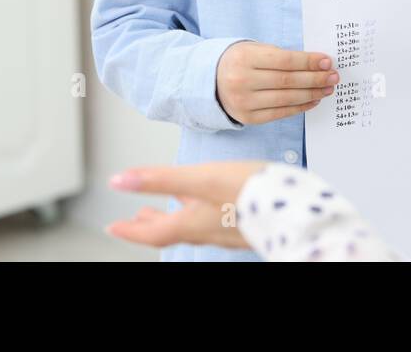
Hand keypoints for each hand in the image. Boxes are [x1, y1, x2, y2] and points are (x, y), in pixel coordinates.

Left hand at [105, 161, 267, 249]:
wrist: (296, 207)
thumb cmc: (249, 192)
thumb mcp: (199, 178)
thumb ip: (159, 179)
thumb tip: (119, 181)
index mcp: (192, 223)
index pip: (153, 232)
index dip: (130, 230)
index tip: (114, 227)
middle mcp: (209, 231)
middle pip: (173, 229)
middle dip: (153, 222)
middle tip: (137, 218)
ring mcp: (229, 229)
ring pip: (195, 225)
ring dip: (177, 216)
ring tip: (170, 206)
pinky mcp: (247, 223)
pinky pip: (216, 220)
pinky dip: (203, 212)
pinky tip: (212, 201)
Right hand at [217, 42, 337, 124]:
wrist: (210, 81)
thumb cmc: (240, 61)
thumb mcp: (255, 50)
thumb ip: (282, 56)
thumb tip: (317, 64)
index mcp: (244, 58)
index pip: (284, 61)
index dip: (308, 62)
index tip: (327, 61)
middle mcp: (242, 81)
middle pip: (287, 81)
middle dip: (315, 79)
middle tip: (333, 76)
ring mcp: (244, 102)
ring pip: (286, 99)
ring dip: (311, 94)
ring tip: (327, 88)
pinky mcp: (248, 118)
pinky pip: (280, 113)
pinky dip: (299, 107)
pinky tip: (313, 100)